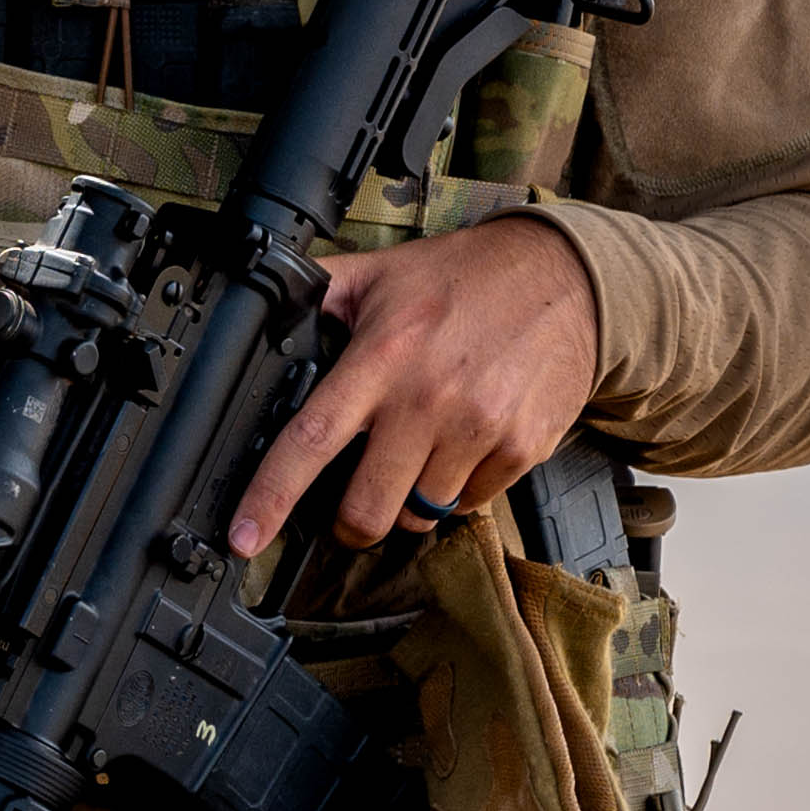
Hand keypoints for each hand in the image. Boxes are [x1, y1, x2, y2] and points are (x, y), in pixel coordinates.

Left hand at [225, 212, 599, 556]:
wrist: (565, 278)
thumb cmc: (465, 277)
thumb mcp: (380, 273)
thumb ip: (319, 295)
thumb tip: (264, 307)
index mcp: (382, 357)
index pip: (313, 438)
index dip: (271, 496)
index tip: (244, 537)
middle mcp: (429, 400)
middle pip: (367, 508)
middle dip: (350, 522)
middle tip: (348, 507)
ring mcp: (479, 429)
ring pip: (420, 512)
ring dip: (407, 500)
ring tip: (414, 455)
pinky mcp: (522, 450)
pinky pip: (470, 504)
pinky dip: (455, 490)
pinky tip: (457, 448)